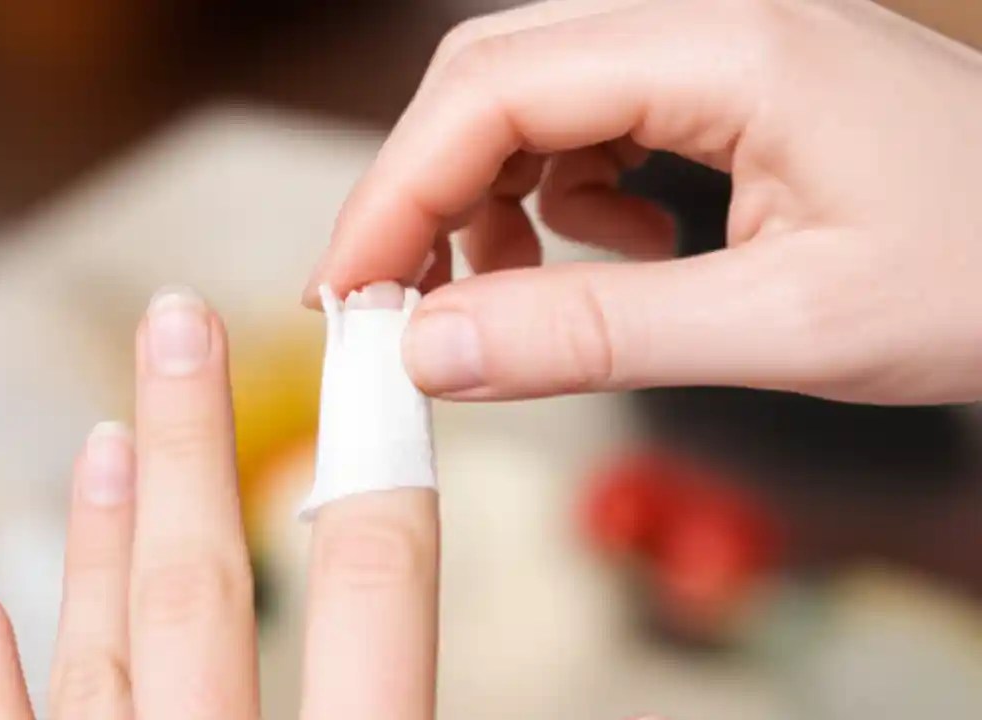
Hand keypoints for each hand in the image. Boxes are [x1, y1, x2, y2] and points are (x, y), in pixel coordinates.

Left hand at [0, 287, 438, 718]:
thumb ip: (404, 706)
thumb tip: (424, 654)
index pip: (372, 591)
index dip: (379, 460)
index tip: (373, 358)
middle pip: (202, 594)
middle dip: (189, 446)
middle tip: (179, 327)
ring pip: (100, 659)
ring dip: (102, 539)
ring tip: (109, 438)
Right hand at [305, 0, 981, 404]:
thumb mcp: (787, 323)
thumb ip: (596, 335)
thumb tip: (432, 352)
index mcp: (729, 47)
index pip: (494, 91)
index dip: (395, 192)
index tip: (347, 292)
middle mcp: (711, 22)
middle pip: (495, 77)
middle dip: (424, 190)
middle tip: (393, 302)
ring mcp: (720, 51)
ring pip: (534, 99)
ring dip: (491, 198)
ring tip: (519, 293)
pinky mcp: (730, 92)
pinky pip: (594, 124)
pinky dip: (562, 197)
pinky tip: (616, 250)